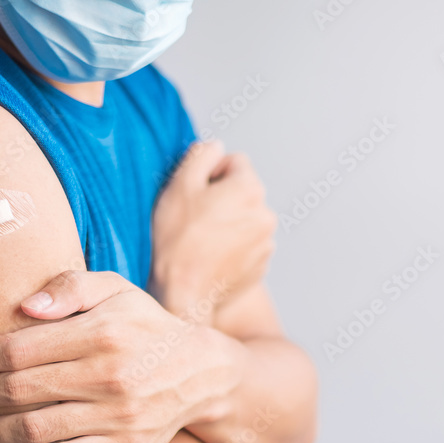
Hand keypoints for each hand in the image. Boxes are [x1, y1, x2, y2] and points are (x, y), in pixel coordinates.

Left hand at [0, 270, 242, 442]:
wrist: (202, 373)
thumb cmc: (146, 326)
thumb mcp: (116, 290)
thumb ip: (70, 288)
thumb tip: (24, 307)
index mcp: (101, 333)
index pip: (17, 349)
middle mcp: (109, 376)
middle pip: (18, 391)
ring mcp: (118, 416)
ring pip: (34, 430)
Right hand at [149, 140, 276, 324]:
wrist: (184, 295)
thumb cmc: (177, 240)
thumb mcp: (179, 185)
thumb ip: (201, 155)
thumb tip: (217, 147)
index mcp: (250, 188)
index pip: (234, 162)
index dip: (210, 174)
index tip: (194, 194)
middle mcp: (266, 213)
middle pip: (242, 191)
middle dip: (222, 198)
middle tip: (195, 218)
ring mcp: (266, 242)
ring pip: (245, 218)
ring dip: (228, 222)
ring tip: (202, 241)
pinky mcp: (261, 265)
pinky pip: (247, 244)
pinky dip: (233, 246)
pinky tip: (211, 257)